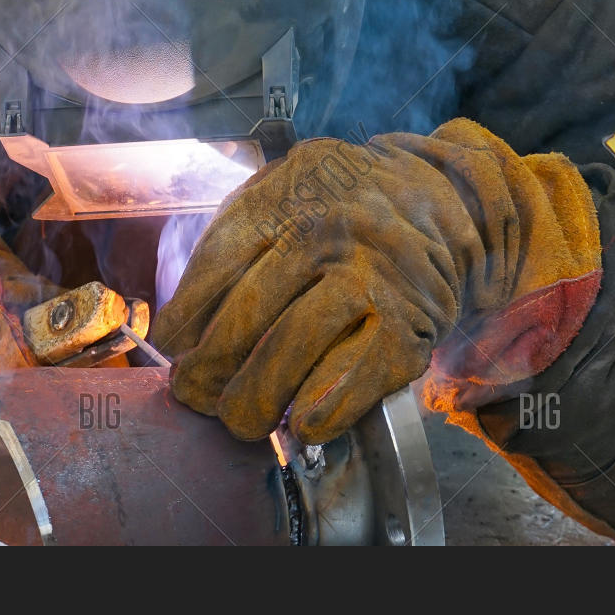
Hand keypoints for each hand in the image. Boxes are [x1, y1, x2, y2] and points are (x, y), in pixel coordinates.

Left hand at [148, 119, 601, 444]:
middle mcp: (326, 233)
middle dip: (208, 371)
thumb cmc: (341, 205)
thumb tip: (178, 323)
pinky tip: (301, 425)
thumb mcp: (283, 190)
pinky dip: (321, 413)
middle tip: (195, 395)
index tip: (173, 349)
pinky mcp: (409, 323)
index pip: (214, 269)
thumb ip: (232, 239)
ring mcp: (371, 277)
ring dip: (254, 401)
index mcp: (284, 197)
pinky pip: (355, 381)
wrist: (442, 199)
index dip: (182, 321)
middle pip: (245, 318)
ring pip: (292, 352)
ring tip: (240, 420)